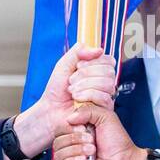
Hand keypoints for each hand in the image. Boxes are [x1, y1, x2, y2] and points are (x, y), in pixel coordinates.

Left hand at [10, 44, 116, 159]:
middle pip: (108, 71)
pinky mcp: (104, 110)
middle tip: (71, 81)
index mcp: (97, 70)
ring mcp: (105, 96)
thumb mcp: (65, 64)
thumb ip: (79, 51)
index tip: (77, 67)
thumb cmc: (57, 89)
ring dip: (85, 86)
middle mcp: (104, 82)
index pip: (108, 60)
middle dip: (86, 75)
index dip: (93, 62)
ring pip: (107, 84)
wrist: (51, 110)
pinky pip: (104, 97)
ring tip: (73, 92)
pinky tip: (78, 100)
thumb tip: (99, 49)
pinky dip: (88, 96)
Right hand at [52, 104, 148, 159]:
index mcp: (76, 133)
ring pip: (58, 154)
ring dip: (76, 151)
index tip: (84, 128)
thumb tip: (69, 118)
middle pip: (57, 141)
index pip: (60, 128)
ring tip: (92, 152)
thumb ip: (87, 110)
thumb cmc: (118, 143)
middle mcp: (72, 147)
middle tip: (92, 141)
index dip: (70, 128)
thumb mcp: (105, 117)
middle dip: (75, 139)